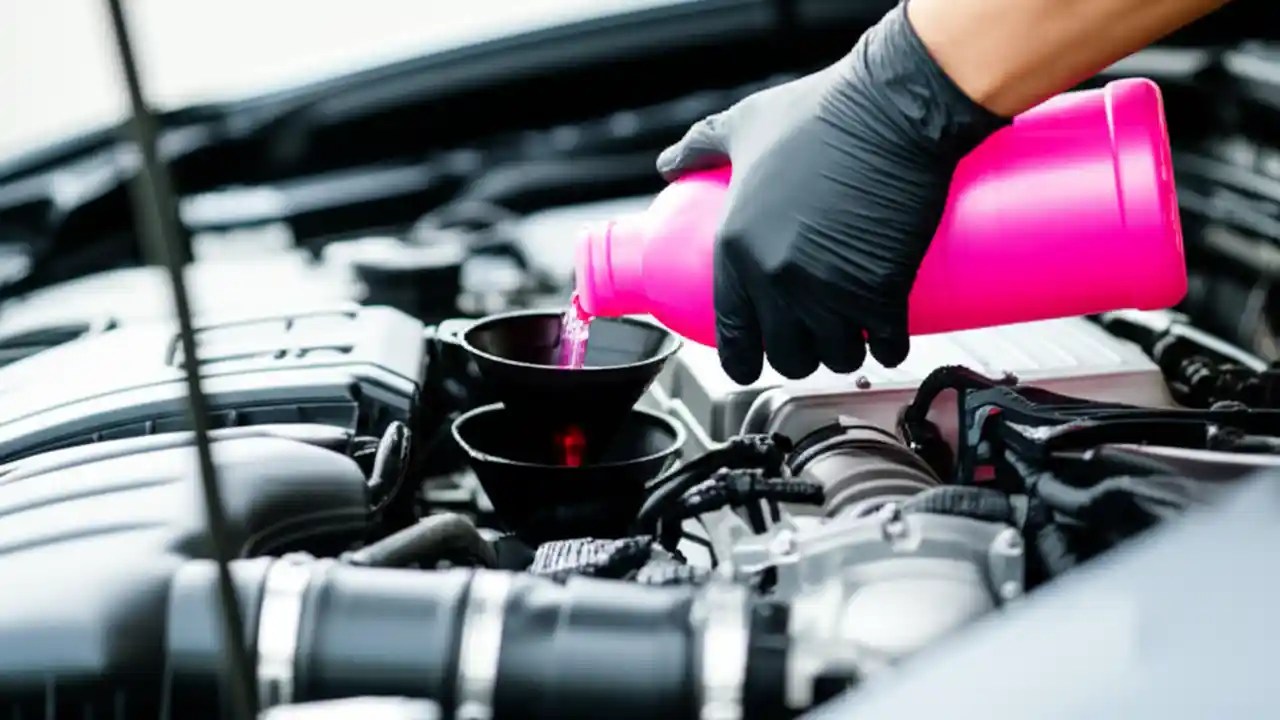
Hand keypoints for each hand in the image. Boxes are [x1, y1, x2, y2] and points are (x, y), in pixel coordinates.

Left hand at [657, 3, 1005, 383]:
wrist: (892, 107)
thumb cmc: (821, 112)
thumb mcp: (744, 126)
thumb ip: (700, 146)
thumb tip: (670, 163)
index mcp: (736, 249)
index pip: (732, 337)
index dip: (744, 358)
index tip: (756, 358)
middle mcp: (777, 279)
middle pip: (788, 355)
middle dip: (800, 352)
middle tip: (812, 332)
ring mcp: (832, 291)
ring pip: (838, 358)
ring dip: (845, 353)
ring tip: (851, 331)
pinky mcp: (884, 291)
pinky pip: (885, 346)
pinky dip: (888, 348)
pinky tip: (887, 337)